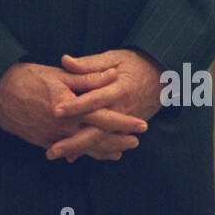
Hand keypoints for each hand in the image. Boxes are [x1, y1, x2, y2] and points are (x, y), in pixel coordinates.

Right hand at [0, 61, 147, 151]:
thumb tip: (111, 75)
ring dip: (102, 151)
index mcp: (72, 107)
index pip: (105, 117)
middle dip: (118, 142)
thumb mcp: (59, 74)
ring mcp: (53, 137)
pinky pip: (66, 151)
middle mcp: (64, 126)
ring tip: (118, 153)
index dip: (124, 122)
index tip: (141, 125)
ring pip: (84, 148)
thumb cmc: (27, 78)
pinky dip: (81, 153)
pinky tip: (90, 154)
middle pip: (98, 138)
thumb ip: (87, 77)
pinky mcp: (42, 141)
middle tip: (136, 143)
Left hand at [45, 49, 163, 162]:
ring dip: (79, 150)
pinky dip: (90, 151)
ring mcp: (124, 122)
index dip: (75, 106)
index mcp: (118, 89)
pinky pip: (107, 143)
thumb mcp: (113, 58)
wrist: (163, 76)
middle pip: (97, 130)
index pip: (94, 100)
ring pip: (101, 141)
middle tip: (52, 150)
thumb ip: (89, 64)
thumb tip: (65, 60)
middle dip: (74, 142)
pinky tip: (72, 156)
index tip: (55, 110)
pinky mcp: (125, 129)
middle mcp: (122, 109)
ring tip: (55, 154)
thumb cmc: (134, 64)